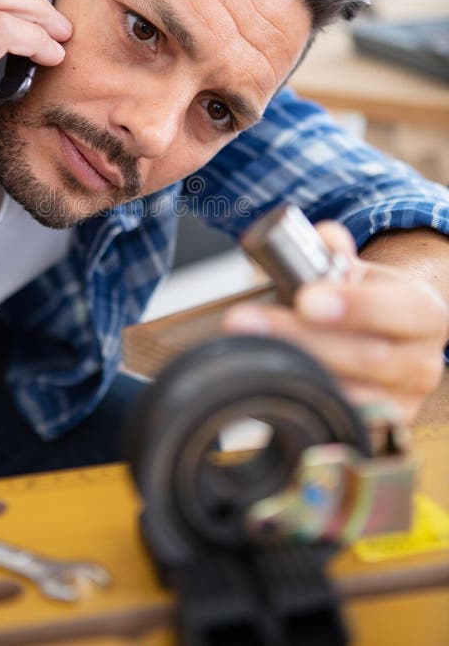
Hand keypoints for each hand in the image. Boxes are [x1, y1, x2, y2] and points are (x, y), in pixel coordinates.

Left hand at [224, 221, 447, 423]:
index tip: (306, 299)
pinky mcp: (379, 430)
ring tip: (246, 350)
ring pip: (349, 395)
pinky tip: (267, 383)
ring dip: (293, 373)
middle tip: (247, 321)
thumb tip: (322, 240)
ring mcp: (404, 402)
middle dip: (303, 339)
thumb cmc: (367, 299)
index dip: (355, 306)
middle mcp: (422, 361)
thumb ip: (334, 249)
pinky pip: (337, 421)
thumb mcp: (356, 269)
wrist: (388, 339)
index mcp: (425, 313)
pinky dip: (302, 403)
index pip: (403, 310)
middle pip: (368, 357)